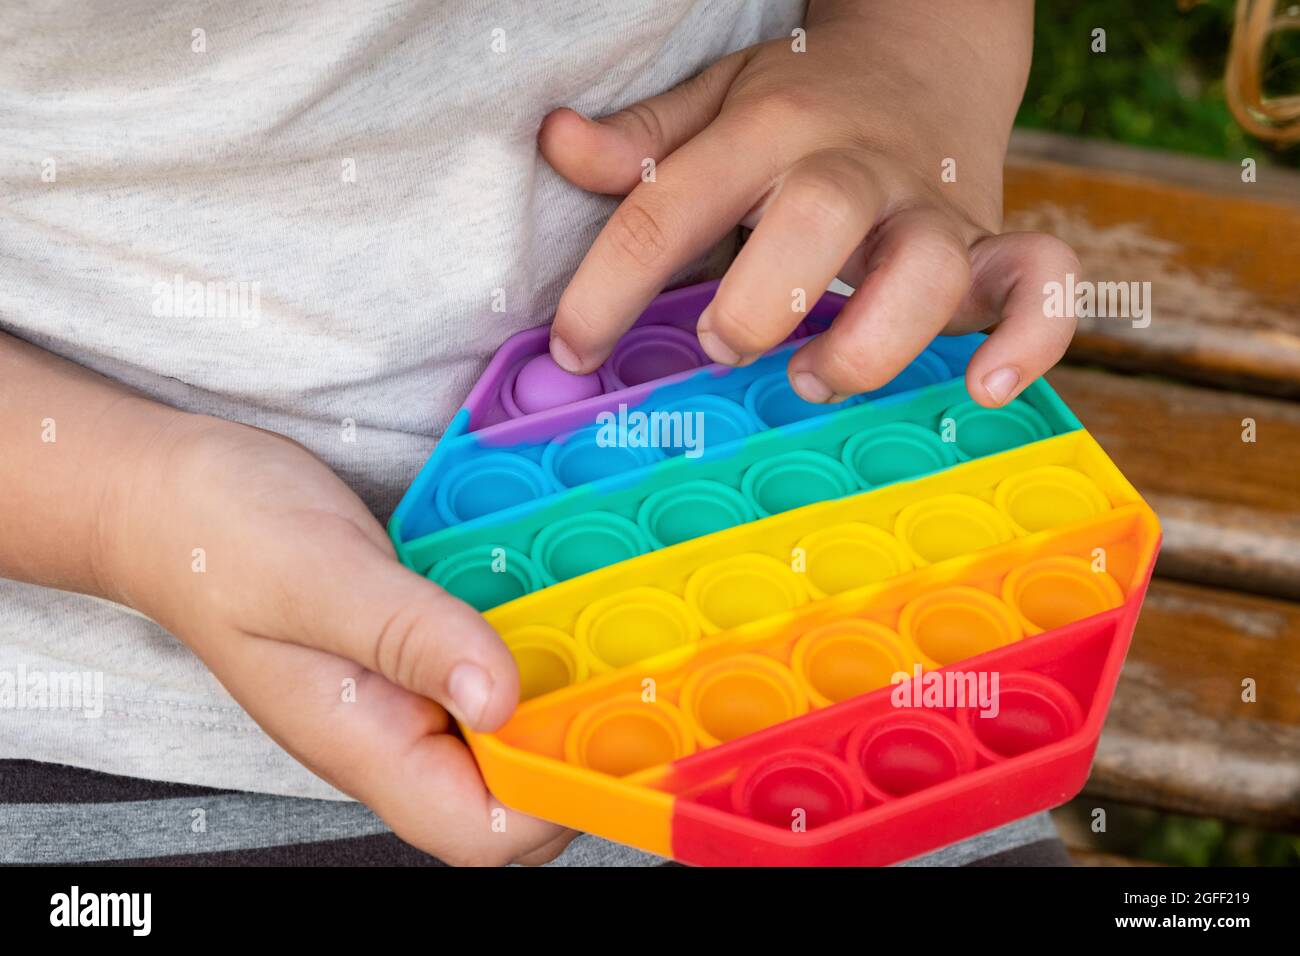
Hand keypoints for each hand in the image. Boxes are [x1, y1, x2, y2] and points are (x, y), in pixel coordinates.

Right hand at [97, 415, 572, 865]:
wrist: (168, 499)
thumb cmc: (217, 537)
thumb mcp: (318, 576)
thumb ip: (410, 636)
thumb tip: (501, 699)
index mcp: (365, 745)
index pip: (482, 831)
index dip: (556, 798)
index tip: (601, 722)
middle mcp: (394, 737)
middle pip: (514, 795)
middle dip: (577, 746)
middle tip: (616, 667)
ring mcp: (406, 699)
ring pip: (511, 737)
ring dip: (564, 696)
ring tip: (596, 630)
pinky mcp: (415, 658)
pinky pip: (492, 680)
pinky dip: (535, 652)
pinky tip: (552, 603)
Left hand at [540, 0, 1077, 406]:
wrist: (926, 53)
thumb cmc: (802, 98)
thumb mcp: (716, 101)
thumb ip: (643, 138)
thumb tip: (557, 145)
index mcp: (768, 129)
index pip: (671, 205)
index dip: (608, 289)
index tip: (574, 352)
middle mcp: (853, 167)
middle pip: (817, 218)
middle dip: (759, 299)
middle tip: (720, 348)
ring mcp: (931, 207)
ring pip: (929, 268)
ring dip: (870, 339)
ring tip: (815, 379)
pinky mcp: (992, 240)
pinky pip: (1044, 283)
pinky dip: (1030, 339)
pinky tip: (983, 390)